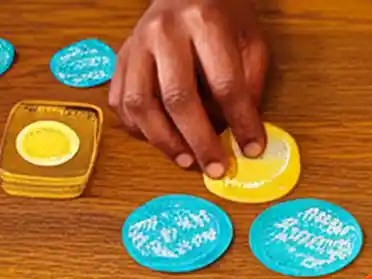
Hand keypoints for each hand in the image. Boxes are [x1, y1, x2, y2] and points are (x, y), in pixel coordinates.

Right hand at [109, 0, 268, 177]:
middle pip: (178, 98)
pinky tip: (161, 139)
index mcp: (204, 21)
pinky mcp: (120, 58)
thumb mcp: (250, 41)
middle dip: (199, 140)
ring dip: (163, 141)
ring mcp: (136, 45)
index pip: (225, 83)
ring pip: (140, 104)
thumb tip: (242, 135)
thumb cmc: (222, 16)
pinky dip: (139, 129)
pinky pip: (121, 103)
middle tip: (215, 167)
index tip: (251, 149)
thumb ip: (249, 85)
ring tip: (186, 159)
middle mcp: (164, 32)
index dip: (241, 122)